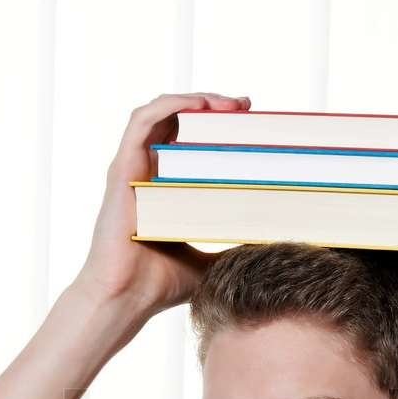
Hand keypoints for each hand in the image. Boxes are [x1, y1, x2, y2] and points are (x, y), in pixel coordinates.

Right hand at [77, 91, 250, 313]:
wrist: (127, 299)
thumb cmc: (160, 285)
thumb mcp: (213, 261)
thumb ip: (235, 248)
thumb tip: (276, 248)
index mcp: (165, 187)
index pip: (189, 141)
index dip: (217, 124)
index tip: (250, 121)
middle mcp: (147, 172)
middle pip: (177, 121)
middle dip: (211, 106)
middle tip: (244, 107)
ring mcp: (133, 169)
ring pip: (160, 113)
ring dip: (193, 99)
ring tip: (225, 103)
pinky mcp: (122, 170)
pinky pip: (141, 122)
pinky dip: (169, 105)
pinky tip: (196, 104)